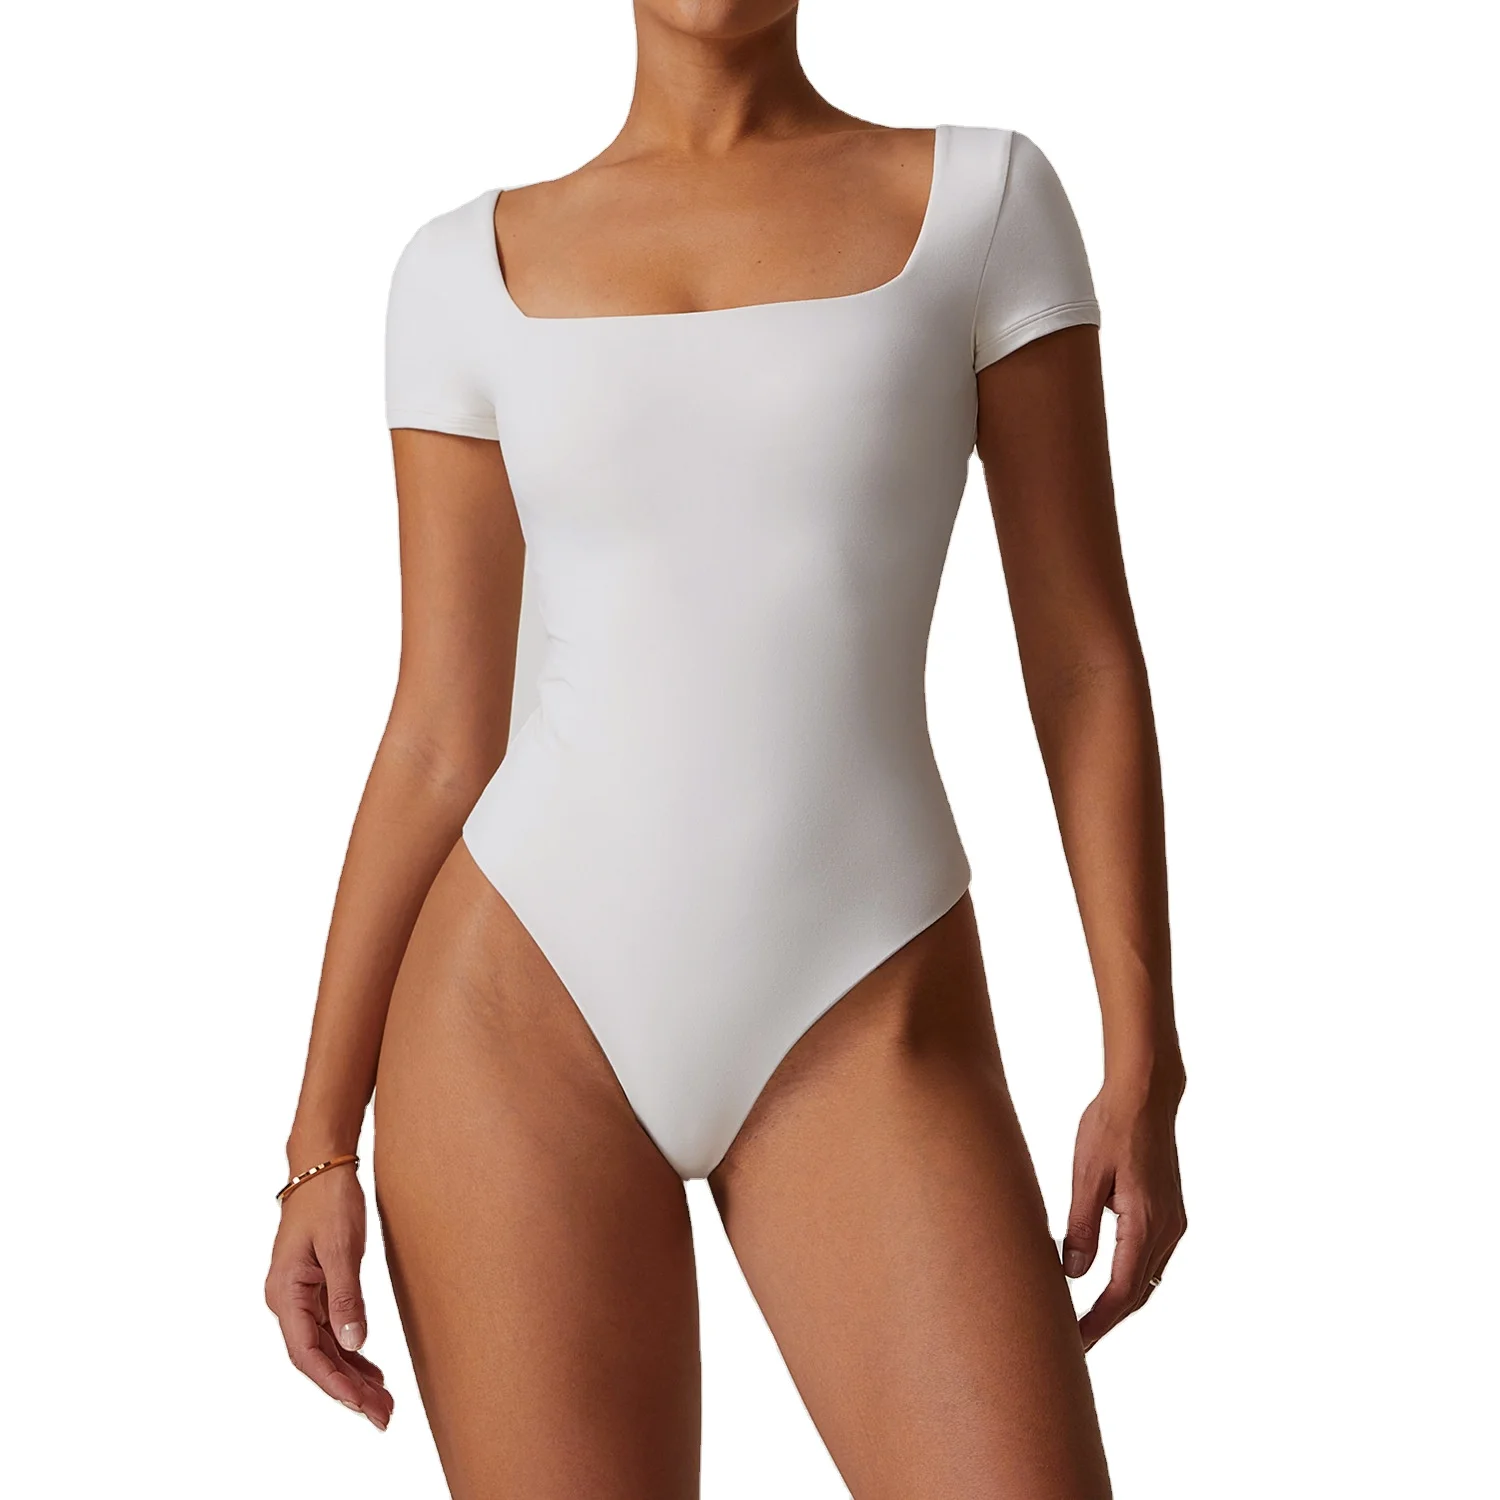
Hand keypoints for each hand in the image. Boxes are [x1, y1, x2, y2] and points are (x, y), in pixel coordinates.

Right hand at [265, 1163, 393, 1429]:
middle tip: (384, 1416)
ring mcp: (298, 1296)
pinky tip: (370, 1369)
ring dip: (351, 1374)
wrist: (320, 1163)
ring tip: (383, 1401)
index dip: (334, 1384)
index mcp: (286, 1293)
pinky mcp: (313, 1287)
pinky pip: (329, 1329)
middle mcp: (286, 1301)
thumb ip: (346, 1296)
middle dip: (348, 1390)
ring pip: (324, 1347)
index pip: (307, 1354)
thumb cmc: (330, 1198)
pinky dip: (349, 1350)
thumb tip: (354, 1343)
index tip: (361, 1407)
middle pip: (316, 1358)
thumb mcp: (343, 1246)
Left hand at [1063, 1071, 1186, 1351]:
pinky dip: (1132, 1278)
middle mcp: (1167, 1230)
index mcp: (1145, 1223)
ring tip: (1088, 1318)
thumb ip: (1081, 1226)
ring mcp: (1174, 1221)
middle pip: (1138, 1292)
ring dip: (1121, 1301)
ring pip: (1148, 1278)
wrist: (1146, 1095)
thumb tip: (1074, 1274)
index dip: (1099, 1322)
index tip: (1078, 1344)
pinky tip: (1111, 1280)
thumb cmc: (1111, 1126)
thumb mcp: (1086, 1175)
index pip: (1121, 1290)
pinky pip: (1153, 1258)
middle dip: (1109, 1320)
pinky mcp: (1170, 1211)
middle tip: (1077, 1343)